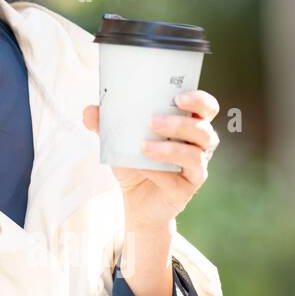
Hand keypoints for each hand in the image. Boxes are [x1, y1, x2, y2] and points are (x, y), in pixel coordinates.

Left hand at [82, 89, 220, 229]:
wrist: (135, 199)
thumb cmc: (135, 162)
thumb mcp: (118, 140)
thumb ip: (106, 124)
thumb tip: (89, 111)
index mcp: (188, 126)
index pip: (206, 108)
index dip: (198, 100)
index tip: (178, 96)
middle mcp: (198, 146)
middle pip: (204, 130)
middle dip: (182, 124)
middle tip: (153, 121)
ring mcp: (196, 169)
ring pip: (195, 156)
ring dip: (170, 149)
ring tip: (143, 146)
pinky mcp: (186, 190)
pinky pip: (178, 181)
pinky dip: (159, 172)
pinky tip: (141, 167)